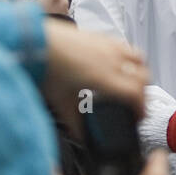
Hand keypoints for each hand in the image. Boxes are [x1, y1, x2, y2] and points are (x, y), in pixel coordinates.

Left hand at [42, 19, 147, 135]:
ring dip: (139, 71)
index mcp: (106, 79)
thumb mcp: (60, 102)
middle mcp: (112, 60)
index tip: (138, 116)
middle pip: (143, 76)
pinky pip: (124, 46)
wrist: (32, 41)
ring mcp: (108, 45)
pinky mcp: (99, 36)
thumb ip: (74, 124)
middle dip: (143, 92)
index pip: (137, 95)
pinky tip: (113, 64)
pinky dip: (126, 57)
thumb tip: (81, 138)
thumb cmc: (45, 67)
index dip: (142, 108)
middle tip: (135, 102)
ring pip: (138, 58)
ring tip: (130, 81)